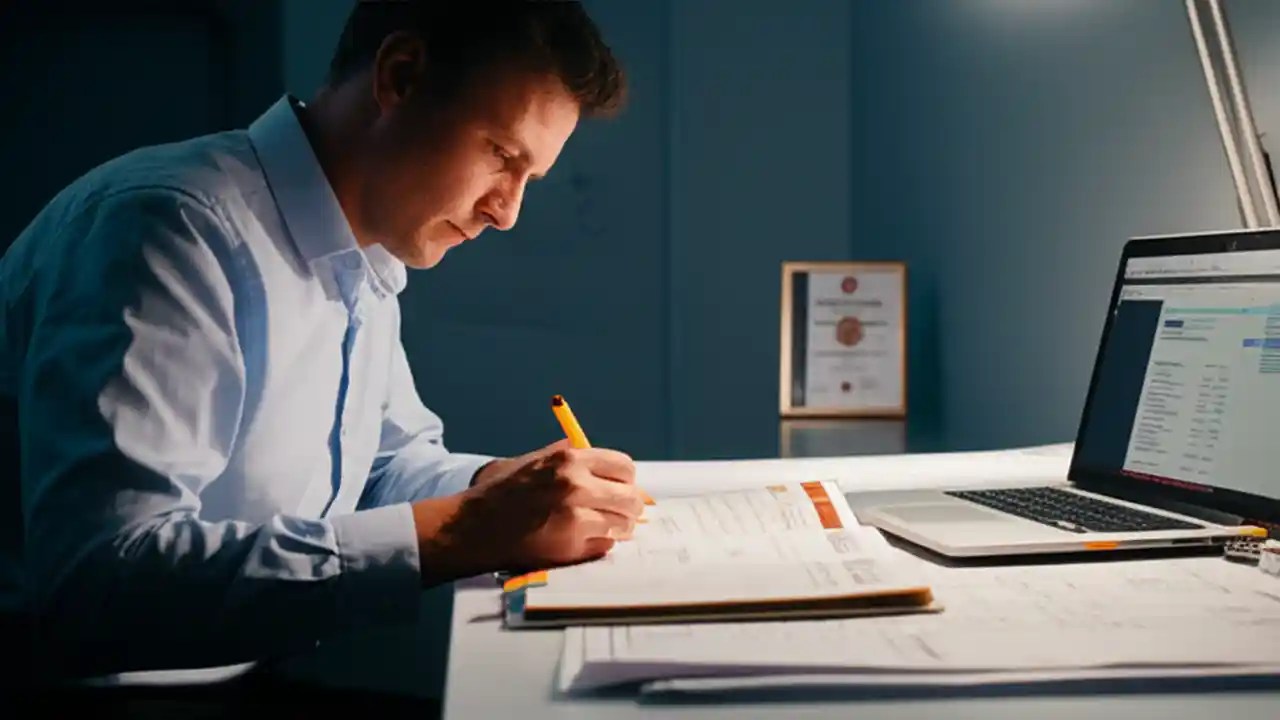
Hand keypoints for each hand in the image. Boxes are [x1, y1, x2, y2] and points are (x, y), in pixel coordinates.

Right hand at [413, 440, 643, 580]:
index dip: (625, 480)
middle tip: (620, 513)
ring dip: (617, 528)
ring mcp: (576, 517)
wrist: (474, 527)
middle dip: (628, 507)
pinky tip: (582, 540)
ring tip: (603, 527)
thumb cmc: (501, 492)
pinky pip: (606, 545)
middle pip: (631, 498)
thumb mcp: (534, 460)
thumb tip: (602, 461)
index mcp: (569, 458)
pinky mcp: (572, 546)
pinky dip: (600, 544)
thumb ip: (569, 455)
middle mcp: (577, 485)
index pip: (624, 467)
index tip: (620, 487)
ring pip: (623, 524)